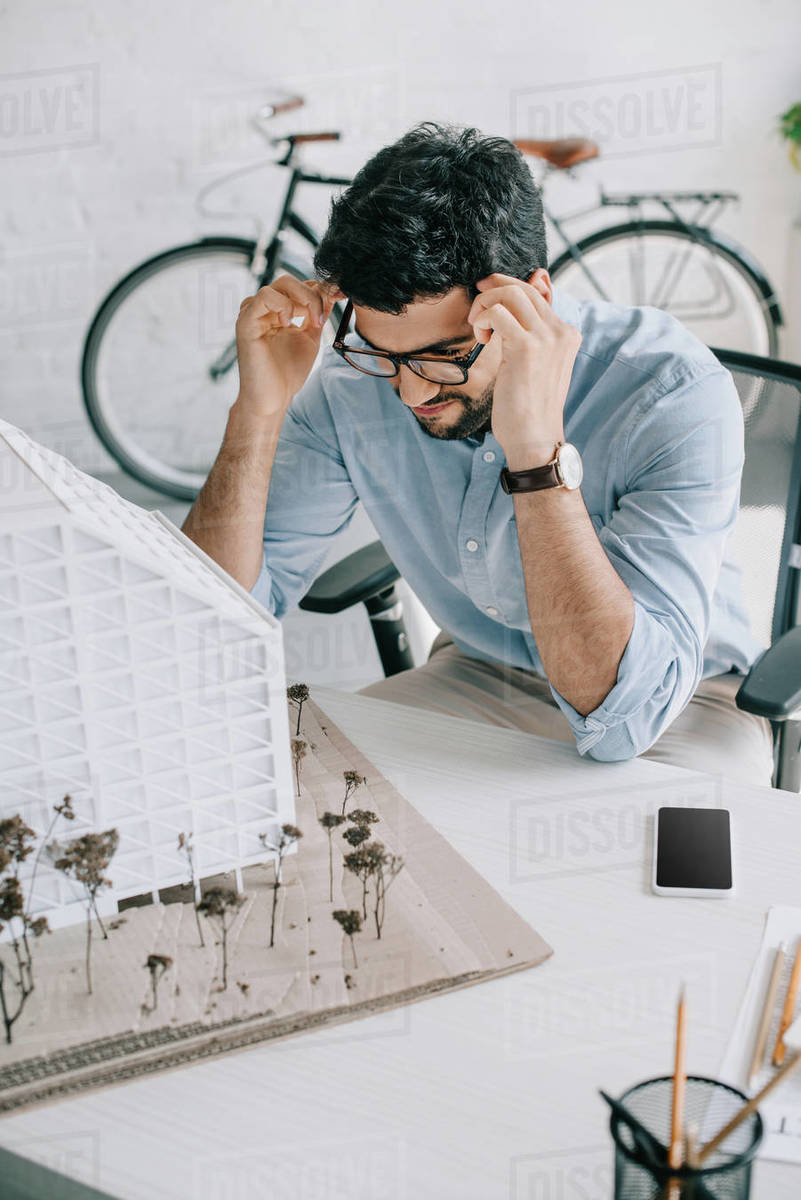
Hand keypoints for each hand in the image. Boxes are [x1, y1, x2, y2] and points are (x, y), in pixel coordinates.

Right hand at [235, 275, 344, 415]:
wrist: (273, 399)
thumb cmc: (287, 374)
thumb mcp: (310, 339)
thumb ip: (317, 315)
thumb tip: (329, 293)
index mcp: (277, 311)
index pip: (299, 286)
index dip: (319, 289)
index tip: (338, 299)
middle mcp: (263, 309)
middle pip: (290, 280)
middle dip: (313, 294)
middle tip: (322, 318)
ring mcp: (253, 314)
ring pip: (280, 284)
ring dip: (304, 299)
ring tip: (311, 323)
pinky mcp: (246, 323)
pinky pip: (264, 297)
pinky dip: (284, 306)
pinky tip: (289, 325)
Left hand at [466, 272, 580, 464]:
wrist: (534, 439)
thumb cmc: (529, 408)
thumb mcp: (535, 365)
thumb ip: (529, 336)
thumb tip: (510, 311)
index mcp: (566, 334)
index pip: (536, 293)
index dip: (507, 286)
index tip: (486, 291)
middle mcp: (561, 331)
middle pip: (523, 287)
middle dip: (493, 288)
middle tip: (475, 304)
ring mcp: (546, 338)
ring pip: (511, 294)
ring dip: (485, 304)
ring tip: (478, 328)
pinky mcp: (527, 348)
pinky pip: (497, 313)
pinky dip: (482, 319)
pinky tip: (481, 339)